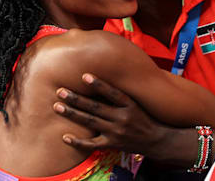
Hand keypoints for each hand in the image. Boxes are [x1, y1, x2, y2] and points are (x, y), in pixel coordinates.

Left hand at [52, 73, 184, 162]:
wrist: (156, 140)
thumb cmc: (144, 116)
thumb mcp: (138, 101)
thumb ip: (121, 91)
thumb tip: (108, 70)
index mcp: (130, 105)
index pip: (113, 93)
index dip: (99, 84)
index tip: (84, 75)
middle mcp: (122, 118)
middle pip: (96, 107)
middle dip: (76, 99)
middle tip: (60, 91)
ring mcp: (116, 132)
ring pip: (90, 122)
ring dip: (73, 114)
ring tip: (57, 106)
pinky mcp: (112, 144)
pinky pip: (92, 145)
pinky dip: (78, 142)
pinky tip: (64, 137)